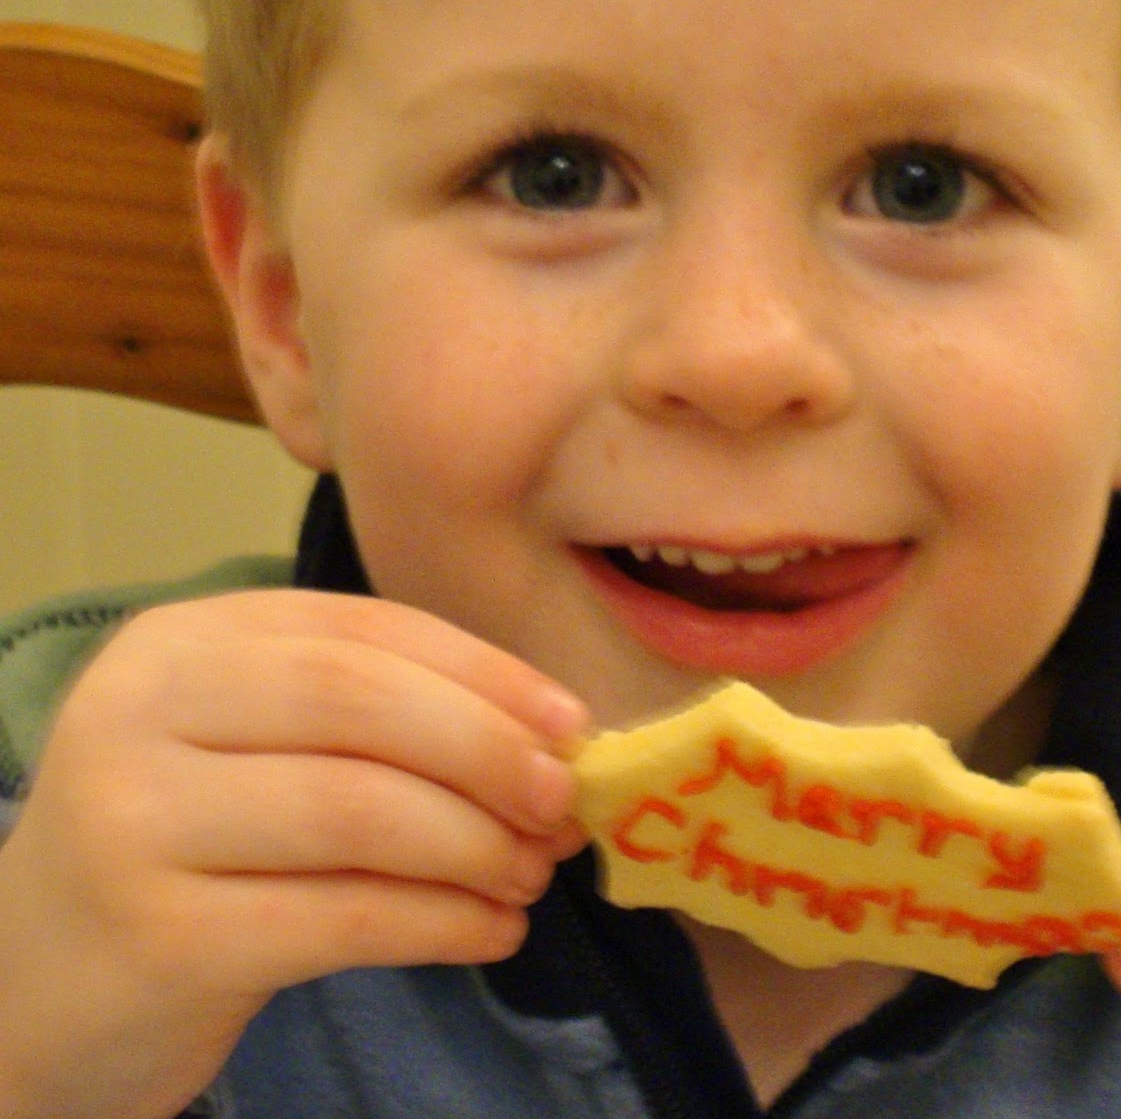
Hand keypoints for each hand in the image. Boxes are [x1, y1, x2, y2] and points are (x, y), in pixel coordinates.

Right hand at [0, 588, 588, 1118]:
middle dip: (488, 749)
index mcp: (181, 641)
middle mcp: (143, 710)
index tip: (569, 722)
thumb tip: (548, 739)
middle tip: (563, 803)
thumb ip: (375, 723)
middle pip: (361, 701)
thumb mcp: (251, 750)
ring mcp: (135, 822)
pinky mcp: (157, 937)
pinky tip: (492, 933)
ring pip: (359, 809)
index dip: (483, 672)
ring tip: (531, 875)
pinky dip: (441, 922)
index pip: (361, 629)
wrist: (31, 988)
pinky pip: (341, 916)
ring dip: (476, 844)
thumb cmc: (180, 848)